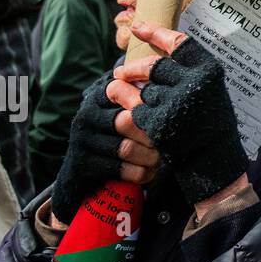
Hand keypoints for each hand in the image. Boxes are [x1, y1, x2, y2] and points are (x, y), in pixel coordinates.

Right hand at [50, 73, 159, 223]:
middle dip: (153, 136)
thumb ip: (142, 99)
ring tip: (161, 161)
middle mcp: (87, 113)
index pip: (128, 92)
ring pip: (126, 147)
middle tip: (171, 145)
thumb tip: (179, 87)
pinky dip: (138, 173)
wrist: (81, 173)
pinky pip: (117, 168)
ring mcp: (81, 138)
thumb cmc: (115, 136)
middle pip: (129, 121)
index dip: (151, 105)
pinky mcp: (80, 162)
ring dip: (149, 158)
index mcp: (100, 95)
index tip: (171, 119)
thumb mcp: (124, 113)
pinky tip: (149, 174)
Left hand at [115, 21, 247, 205]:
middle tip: (121, 71)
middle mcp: (193, 84)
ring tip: (115, 89)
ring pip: (140, 90)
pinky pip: (134, 112)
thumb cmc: (211, 121)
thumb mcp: (210, 89)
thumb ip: (188, 72)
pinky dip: (129, 111)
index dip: (155, 32)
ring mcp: (174, 105)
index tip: (138, 27)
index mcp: (209, 71)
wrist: (214, 158)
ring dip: (124, 90)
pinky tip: (127, 113)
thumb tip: (156, 52)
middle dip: (133, 68)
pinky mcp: (158, 125)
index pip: (178, 42)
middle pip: (153, 66)